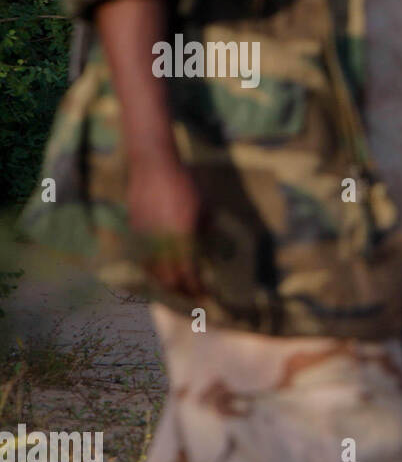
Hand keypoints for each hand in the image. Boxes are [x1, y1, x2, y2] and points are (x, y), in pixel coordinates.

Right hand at [126, 158, 205, 297]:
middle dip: (181, 291)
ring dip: (164, 284)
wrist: (153, 165)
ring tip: (175, 289)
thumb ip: (206, 230)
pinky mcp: (134, 230)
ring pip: (152, 271)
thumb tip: (208, 250)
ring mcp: (145, 236)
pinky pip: (141, 258)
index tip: (203, 294)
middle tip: (191, 296)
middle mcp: (162, 239)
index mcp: (183, 234)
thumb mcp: (205, 206)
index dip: (195, 287)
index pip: (189, 272)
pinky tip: (159, 273)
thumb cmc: (186, 183)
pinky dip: (151, 270)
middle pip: (169, 278)